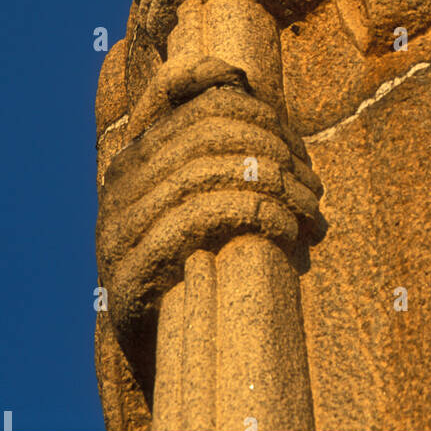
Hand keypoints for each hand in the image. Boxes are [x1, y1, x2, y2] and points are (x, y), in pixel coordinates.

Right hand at [97, 82, 322, 358]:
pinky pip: (192, 220)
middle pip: (203, 132)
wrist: (173, 355)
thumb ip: (217, 136)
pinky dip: (248, 215)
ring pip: (203, 174)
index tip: (273, 111)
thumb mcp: (210, 191)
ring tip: (311, 212)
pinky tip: (283, 229)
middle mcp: (118, 183)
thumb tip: (234, 75)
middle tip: (314, 183)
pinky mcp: (125, 277)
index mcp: (135, 153)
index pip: (169, 90)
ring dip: (272, 187)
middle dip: (271, 148)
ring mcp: (116, 229)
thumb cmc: (203, 260)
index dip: (221, 85)